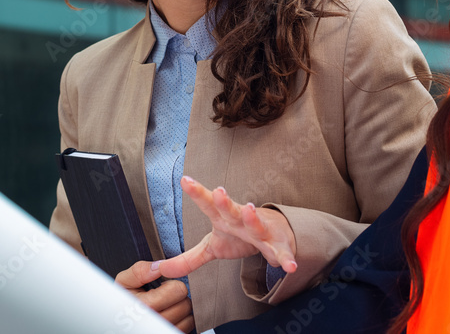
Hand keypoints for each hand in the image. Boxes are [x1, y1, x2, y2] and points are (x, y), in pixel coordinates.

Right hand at [116, 261, 193, 332]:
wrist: (119, 321)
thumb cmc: (124, 301)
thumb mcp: (124, 282)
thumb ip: (140, 271)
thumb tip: (159, 266)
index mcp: (144, 306)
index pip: (178, 290)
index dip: (172, 284)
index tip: (162, 287)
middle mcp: (155, 324)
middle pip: (186, 304)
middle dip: (177, 298)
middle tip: (164, 298)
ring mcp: (163, 332)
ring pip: (189, 318)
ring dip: (181, 310)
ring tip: (165, 308)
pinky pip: (188, 328)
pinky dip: (182, 322)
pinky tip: (169, 316)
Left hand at [155, 176, 296, 278]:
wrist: (274, 234)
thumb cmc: (239, 235)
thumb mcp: (212, 246)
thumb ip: (188, 258)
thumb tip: (159, 269)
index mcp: (223, 217)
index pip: (208, 203)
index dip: (197, 192)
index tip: (185, 179)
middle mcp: (241, 220)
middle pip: (231, 209)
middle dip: (224, 201)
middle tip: (218, 191)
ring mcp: (261, 231)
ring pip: (257, 224)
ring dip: (253, 218)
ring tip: (249, 209)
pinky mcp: (277, 246)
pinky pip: (282, 253)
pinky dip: (286, 258)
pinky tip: (289, 266)